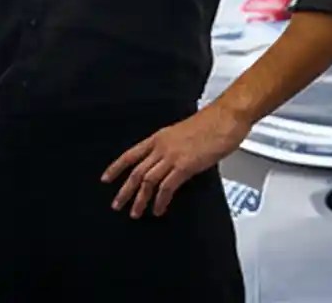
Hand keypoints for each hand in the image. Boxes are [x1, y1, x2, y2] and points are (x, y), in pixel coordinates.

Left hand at [100, 104, 250, 218]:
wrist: (225, 118)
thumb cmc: (211, 124)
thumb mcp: (184, 133)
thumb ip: (173, 147)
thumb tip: (171, 163)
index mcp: (159, 137)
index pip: (130, 154)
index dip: (116, 168)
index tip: (106, 179)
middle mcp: (161, 147)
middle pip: (136, 171)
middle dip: (124, 190)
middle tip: (117, 205)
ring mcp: (171, 156)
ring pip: (147, 181)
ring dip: (140, 199)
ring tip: (135, 213)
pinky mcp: (185, 166)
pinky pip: (166, 187)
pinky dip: (160, 200)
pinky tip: (158, 209)